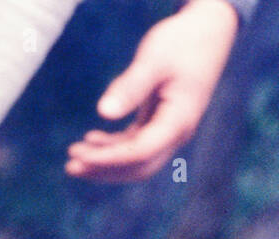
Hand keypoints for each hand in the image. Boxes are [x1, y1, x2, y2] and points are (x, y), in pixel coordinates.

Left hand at [66, 0, 238, 182]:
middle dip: (104, 169)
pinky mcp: (162, 123)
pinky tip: (91, 139)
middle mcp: (177, 133)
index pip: (140, 153)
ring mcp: (170, 130)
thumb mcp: (154, 60)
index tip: (78, 154)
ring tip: (73, 156)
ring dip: (105, 161)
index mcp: (178, 121)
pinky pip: (136, 144)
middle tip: (70, 166)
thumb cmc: (182, 41)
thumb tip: (103, 112)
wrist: (208, 30)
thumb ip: (130, 86)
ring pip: (136, 160)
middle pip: (138, 167)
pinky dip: (113, 146)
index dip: (107, 158)